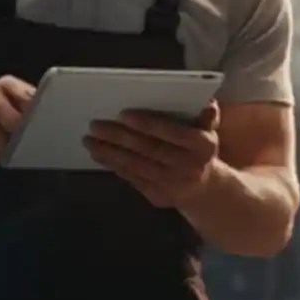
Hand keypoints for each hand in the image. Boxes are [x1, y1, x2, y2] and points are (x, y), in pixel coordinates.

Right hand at [0, 75, 34, 165]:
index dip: (39, 117)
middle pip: (17, 123)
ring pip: (2, 143)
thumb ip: (26, 109)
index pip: (32, 99)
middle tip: (16, 140)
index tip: (43, 130)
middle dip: (20, 137)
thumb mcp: (6, 103)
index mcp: (7, 84)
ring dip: (2, 150)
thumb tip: (51, 126)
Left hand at [85, 100, 220, 207]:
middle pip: (149, 150)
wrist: (204, 190)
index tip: (123, 114)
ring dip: (110, 153)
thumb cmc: (199, 150)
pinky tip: (99, 155)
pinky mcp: (158, 197)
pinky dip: (114, 166)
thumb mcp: (209, 131)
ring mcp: (173, 185)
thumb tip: (206, 102)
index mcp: (203, 146)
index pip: (172, 133)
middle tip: (95, 125)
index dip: (147, 124)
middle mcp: (189, 167)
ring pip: (137, 166)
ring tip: (90, 141)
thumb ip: (206, 116)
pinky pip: (132, 179)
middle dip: (119, 137)